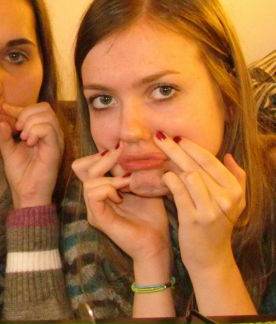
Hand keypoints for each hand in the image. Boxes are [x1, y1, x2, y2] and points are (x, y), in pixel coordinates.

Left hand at [0, 102, 62, 207]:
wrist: (26, 193)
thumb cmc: (20, 174)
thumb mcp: (8, 150)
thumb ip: (4, 135)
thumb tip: (0, 120)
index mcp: (42, 132)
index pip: (38, 108)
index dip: (21, 109)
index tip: (7, 115)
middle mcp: (52, 134)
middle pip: (45, 108)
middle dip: (27, 113)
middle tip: (17, 129)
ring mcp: (55, 141)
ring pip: (47, 116)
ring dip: (30, 123)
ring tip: (23, 138)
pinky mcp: (55, 149)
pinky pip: (48, 129)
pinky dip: (35, 131)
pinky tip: (29, 142)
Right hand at [71, 145, 170, 265]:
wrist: (157, 245)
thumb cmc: (152, 217)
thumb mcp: (142, 185)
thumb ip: (132, 169)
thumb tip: (130, 146)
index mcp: (101, 190)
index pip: (84, 165)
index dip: (98, 155)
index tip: (121, 149)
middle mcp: (93, 199)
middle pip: (80, 168)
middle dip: (103, 159)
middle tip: (122, 156)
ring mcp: (94, 209)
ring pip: (88, 181)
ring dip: (110, 177)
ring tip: (128, 182)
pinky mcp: (98, 218)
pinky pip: (93, 194)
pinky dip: (108, 189)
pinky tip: (123, 194)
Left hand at [156, 133, 245, 272]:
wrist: (210, 258)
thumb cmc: (217, 227)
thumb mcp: (235, 204)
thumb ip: (237, 178)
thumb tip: (229, 155)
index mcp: (235, 191)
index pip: (211, 161)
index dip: (193, 147)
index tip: (178, 137)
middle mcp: (225, 198)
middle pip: (197, 165)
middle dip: (176, 148)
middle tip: (160, 136)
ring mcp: (210, 209)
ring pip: (188, 175)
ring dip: (171, 162)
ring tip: (158, 154)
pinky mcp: (193, 218)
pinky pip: (178, 191)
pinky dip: (169, 179)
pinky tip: (163, 174)